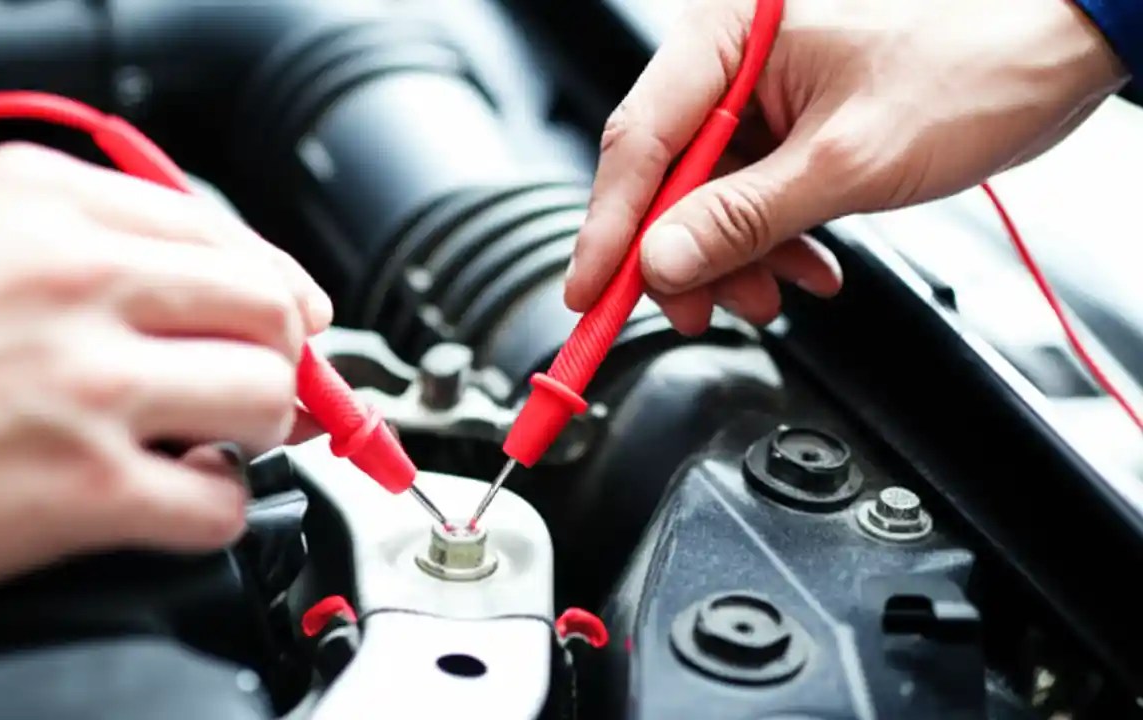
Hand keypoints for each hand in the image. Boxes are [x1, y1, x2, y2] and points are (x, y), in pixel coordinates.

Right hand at [0, 143, 331, 610]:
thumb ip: (96, 243)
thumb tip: (227, 285)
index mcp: (46, 206)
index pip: (231, 235)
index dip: (275, 289)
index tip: (284, 319)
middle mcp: (73, 280)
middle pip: (270, 310)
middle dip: (278, 356)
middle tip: (255, 384)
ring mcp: (82, 385)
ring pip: (266, 400)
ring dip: (254, 431)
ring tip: (205, 440)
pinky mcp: (81, 490)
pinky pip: (221, 503)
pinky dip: (215, 509)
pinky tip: (170, 498)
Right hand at [565, 0, 1127, 331]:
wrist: (1058, 49)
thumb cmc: (974, 64)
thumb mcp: (847, 160)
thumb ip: (743, 217)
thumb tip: (663, 262)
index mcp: (729, 34)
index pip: (640, 140)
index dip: (608, 228)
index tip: (588, 294)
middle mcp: (734, 58)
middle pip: (668, 174)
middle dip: (684, 254)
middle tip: (692, 311)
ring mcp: (762, 92)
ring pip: (710, 195)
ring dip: (735, 258)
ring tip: (771, 294)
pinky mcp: (790, 124)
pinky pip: (753, 194)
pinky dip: (772, 241)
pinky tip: (805, 267)